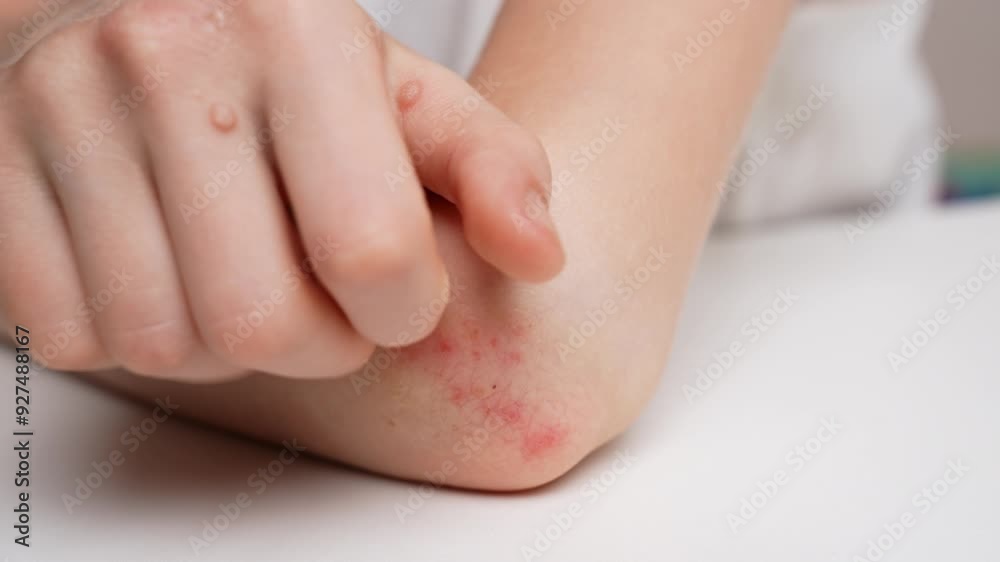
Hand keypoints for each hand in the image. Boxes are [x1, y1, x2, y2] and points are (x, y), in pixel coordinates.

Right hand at [0, 0, 563, 381]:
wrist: (122, 2)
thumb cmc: (282, 64)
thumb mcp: (404, 95)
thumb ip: (488, 167)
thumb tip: (542, 258)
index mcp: (297, 30)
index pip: (372, 250)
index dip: (403, 313)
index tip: (399, 298)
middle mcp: (167, 57)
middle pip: (261, 320)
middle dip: (318, 346)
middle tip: (326, 308)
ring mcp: (61, 108)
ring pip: (165, 340)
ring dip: (228, 347)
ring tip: (249, 285)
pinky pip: (74, 332)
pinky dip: (137, 334)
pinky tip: (170, 277)